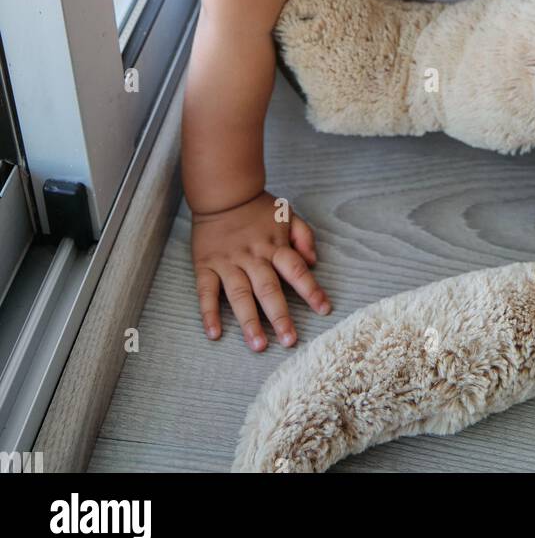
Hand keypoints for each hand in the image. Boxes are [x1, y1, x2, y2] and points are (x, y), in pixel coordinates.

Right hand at [191, 189, 331, 351]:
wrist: (223, 192)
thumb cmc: (258, 207)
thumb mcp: (288, 214)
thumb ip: (304, 236)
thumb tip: (314, 262)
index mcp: (275, 246)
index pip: (297, 270)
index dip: (311, 290)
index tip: (324, 309)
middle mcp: (253, 257)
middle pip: (268, 289)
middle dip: (280, 316)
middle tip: (289, 340)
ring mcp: (228, 263)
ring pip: (239, 295)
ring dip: (249, 321)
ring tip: (258, 345)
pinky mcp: (206, 266)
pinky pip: (206, 292)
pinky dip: (209, 313)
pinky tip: (214, 333)